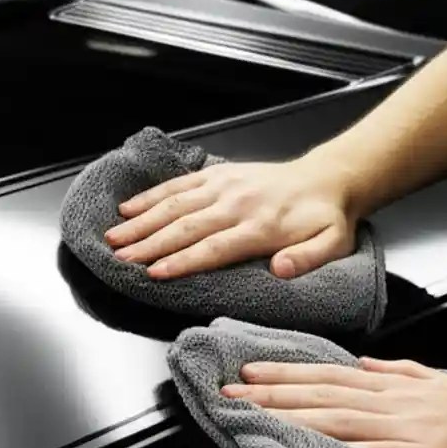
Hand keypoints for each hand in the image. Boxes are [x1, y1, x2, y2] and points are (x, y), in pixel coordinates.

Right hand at [103, 158, 359, 279]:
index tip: (155, 273)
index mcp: (262, 226)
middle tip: (120, 259)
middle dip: (150, 243)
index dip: (183, 260)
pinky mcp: (218, 174)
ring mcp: (224, 185)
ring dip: (142, 221)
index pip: (214, 247)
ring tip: (115, 237)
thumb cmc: (325, 219)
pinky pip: (180, 184)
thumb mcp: (332, 244)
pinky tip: (128, 209)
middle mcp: (237, 203)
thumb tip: (281, 269)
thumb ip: (308, 258)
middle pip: (186, 225)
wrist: (327, 178)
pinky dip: (152, 196)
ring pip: (176, 203)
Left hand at [221, 357, 446, 447]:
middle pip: (320, 393)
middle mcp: (389, 403)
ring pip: (332, 418)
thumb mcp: (438, 382)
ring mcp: (400, 428)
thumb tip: (363, 363)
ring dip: (287, 416)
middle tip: (230, 391)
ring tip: (250, 417)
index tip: (251, 372)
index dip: (286, 373)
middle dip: (271, 392)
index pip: (327, 375)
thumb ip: (398, 372)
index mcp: (393, 387)